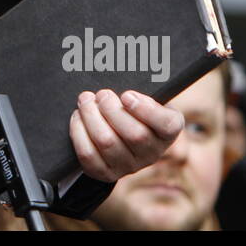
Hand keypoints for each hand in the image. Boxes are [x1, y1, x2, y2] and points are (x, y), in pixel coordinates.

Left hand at [68, 89, 183, 181]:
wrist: (120, 132)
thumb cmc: (134, 107)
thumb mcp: (147, 95)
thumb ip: (144, 85)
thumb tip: (123, 72)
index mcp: (168, 131)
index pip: (167, 125)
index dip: (146, 110)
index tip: (127, 95)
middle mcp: (152, 153)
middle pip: (134, 134)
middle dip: (111, 109)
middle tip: (101, 94)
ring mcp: (129, 166)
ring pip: (107, 142)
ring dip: (91, 116)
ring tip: (86, 100)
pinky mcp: (106, 173)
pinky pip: (88, 155)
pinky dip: (79, 132)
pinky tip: (78, 117)